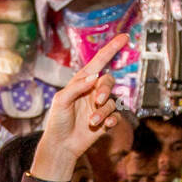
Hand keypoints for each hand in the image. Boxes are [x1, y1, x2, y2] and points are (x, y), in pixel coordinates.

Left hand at [31, 37, 124, 180]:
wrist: (61, 145)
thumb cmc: (57, 121)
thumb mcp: (61, 100)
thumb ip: (77, 86)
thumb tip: (94, 76)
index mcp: (81, 82)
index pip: (98, 62)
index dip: (111, 49)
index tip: (124, 37)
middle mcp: (92, 92)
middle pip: (108, 81)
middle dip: (105, 89)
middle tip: (97, 100)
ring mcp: (99, 106)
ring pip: (112, 102)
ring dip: (103, 111)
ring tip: (91, 121)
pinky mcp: (105, 120)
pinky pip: (116, 116)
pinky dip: (111, 120)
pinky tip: (104, 126)